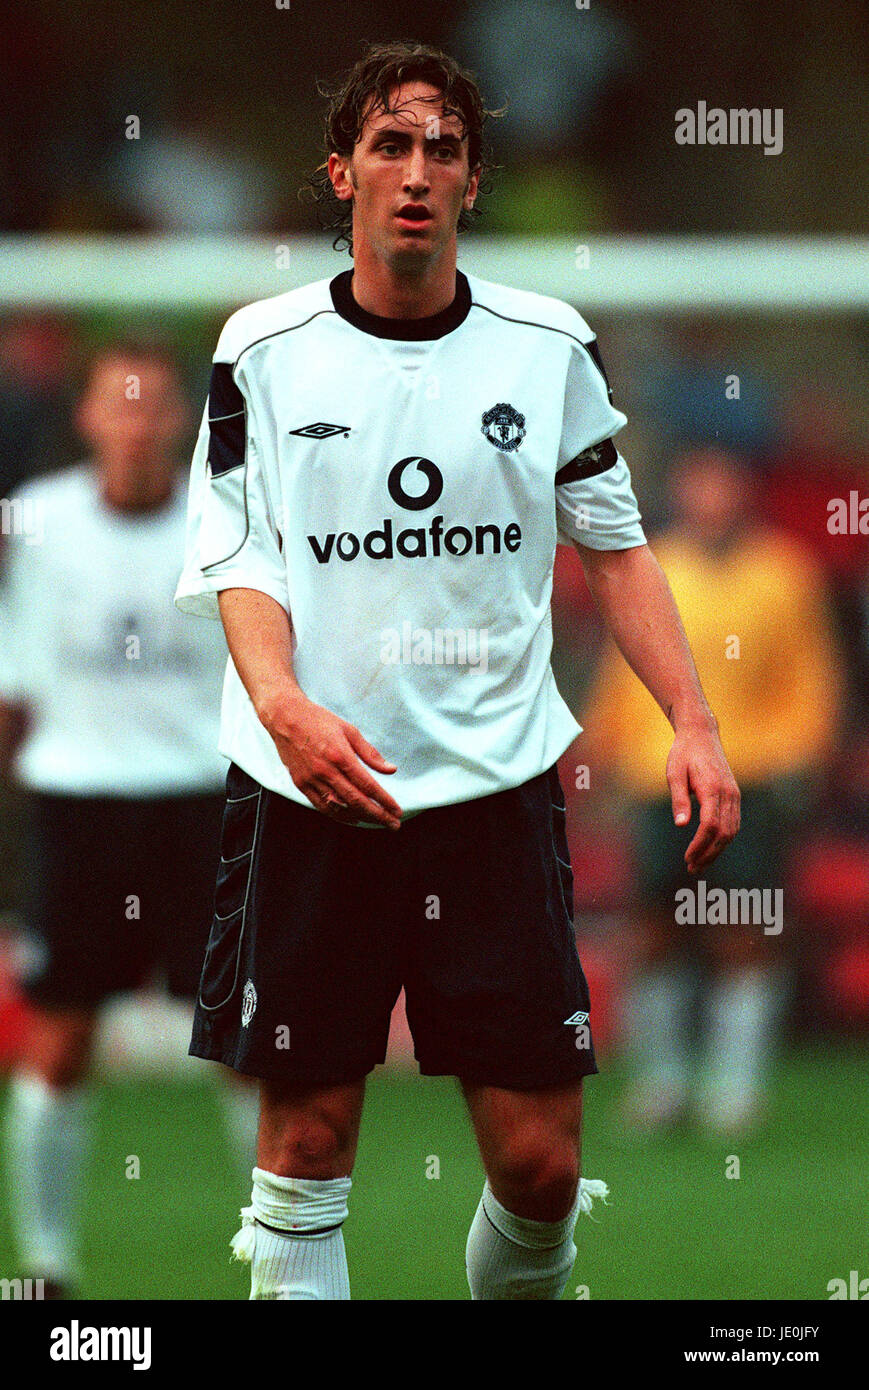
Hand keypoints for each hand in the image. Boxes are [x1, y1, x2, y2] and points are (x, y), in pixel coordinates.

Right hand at [262, 691, 401, 829]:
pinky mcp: (301, 783)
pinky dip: (338, 815)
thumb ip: (370, 753)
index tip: (397, 811)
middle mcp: (325, 770)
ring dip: (360, 818)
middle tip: (393, 825)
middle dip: (377, 815)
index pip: (367, 785)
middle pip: (355, 801)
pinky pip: (321, 805)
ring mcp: (311, 779)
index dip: (384, 801)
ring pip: (339, 808)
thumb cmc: (318, 720)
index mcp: (340, 755)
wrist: (285, 717)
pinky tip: (351, 817)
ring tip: (375, 822)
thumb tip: (391, 769)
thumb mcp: (349, 730)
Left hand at [666, 719, 739, 873]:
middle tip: (691, 868)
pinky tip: (709, 848)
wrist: (702, 735)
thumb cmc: (683, 753)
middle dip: (708, 854)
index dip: (700, 845)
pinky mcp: (734, 795)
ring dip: (717, 850)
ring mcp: (734, 795)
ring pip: (731, 831)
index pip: (710, 826)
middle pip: (724, 833)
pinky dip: (723, 839)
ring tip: (699, 864)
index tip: (687, 858)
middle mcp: (728, 793)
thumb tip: (681, 825)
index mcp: (712, 788)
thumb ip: (679, 799)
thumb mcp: (674, 773)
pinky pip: (733, 823)